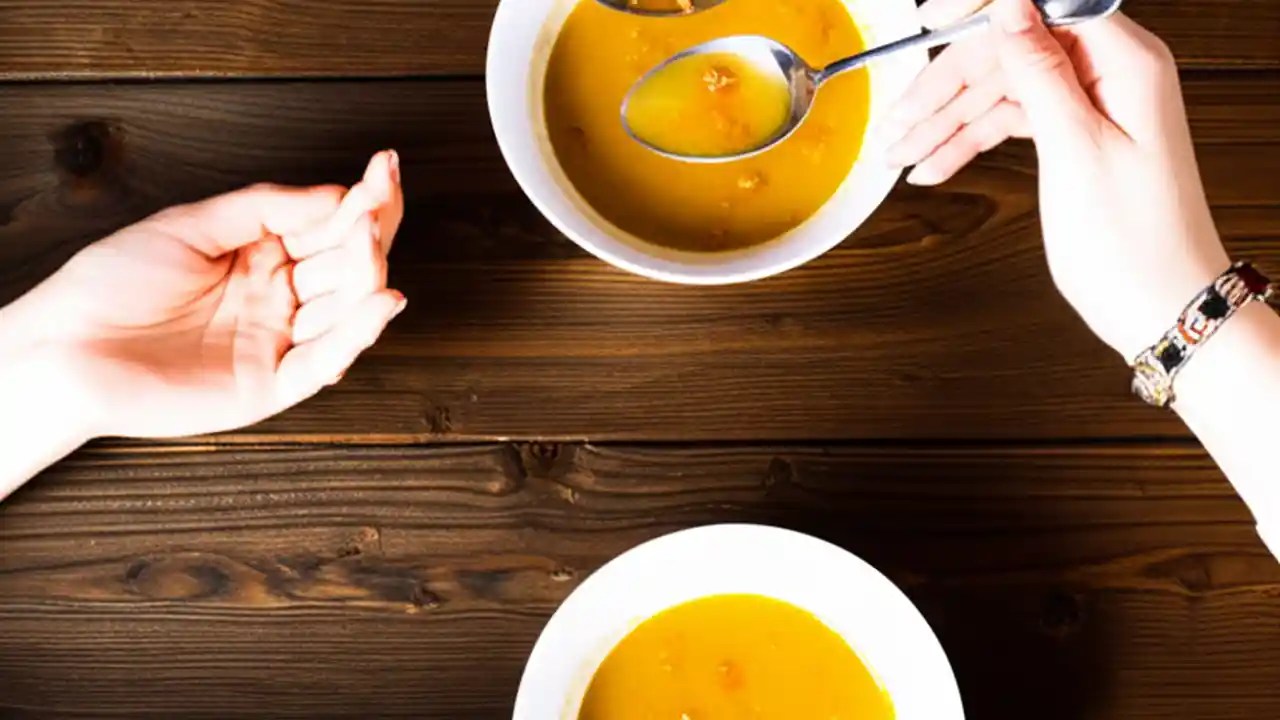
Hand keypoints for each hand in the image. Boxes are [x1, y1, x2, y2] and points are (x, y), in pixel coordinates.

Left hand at [12, 151, 405, 438]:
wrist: (64, 348)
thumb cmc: (110, 285)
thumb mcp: (188, 224)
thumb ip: (263, 208)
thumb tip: (331, 194)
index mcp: (260, 256)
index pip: (328, 225)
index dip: (362, 199)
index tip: (384, 169)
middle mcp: (277, 297)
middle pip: (347, 263)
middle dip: (369, 231)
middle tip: (377, 204)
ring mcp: (278, 341)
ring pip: (345, 308)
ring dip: (367, 273)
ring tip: (369, 240)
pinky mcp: (272, 384)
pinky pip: (326, 359)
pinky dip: (358, 333)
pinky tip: (381, 301)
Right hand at [885, 0, 1230, 359]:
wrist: (1161, 307)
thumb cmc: (1137, 243)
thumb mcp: (1077, 149)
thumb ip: (1040, 71)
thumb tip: (1009, 8)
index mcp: (1126, 62)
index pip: (1043, 3)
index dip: (982, 8)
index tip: (931, 20)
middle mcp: (1110, 73)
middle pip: (1011, 49)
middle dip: (949, 83)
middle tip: (899, 117)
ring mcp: (1091, 105)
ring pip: (1002, 89)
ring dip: (947, 119)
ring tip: (900, 150)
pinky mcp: (1075, 136)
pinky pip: (1010, 121)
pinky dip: (969, 141)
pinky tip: (934, 164)